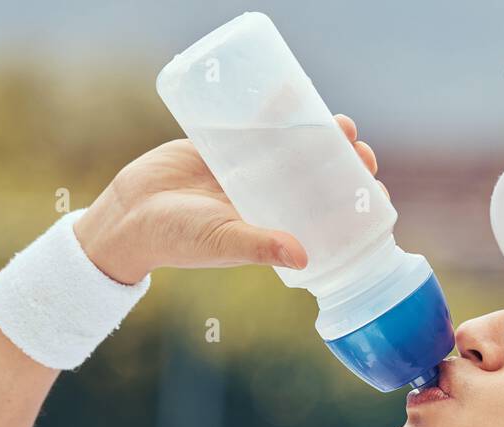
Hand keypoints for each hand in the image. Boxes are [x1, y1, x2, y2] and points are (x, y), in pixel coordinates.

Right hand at [74, 113, 383, 284]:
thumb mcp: (222, 243)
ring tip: (342, 123)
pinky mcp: (224, 144)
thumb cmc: (177, 240)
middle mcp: (267, 198)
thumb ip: (259, 247)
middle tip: (359, 149)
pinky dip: (276, 108)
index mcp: (275, 227)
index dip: (350, 204)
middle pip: (316, 177)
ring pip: (293, 148)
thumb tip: (303, 256)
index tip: (373, 191)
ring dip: (319, 134)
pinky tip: (296, 92)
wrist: (130, 214)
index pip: (323, 216)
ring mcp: (247, 170)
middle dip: (342, 163)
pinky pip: (256, 124)